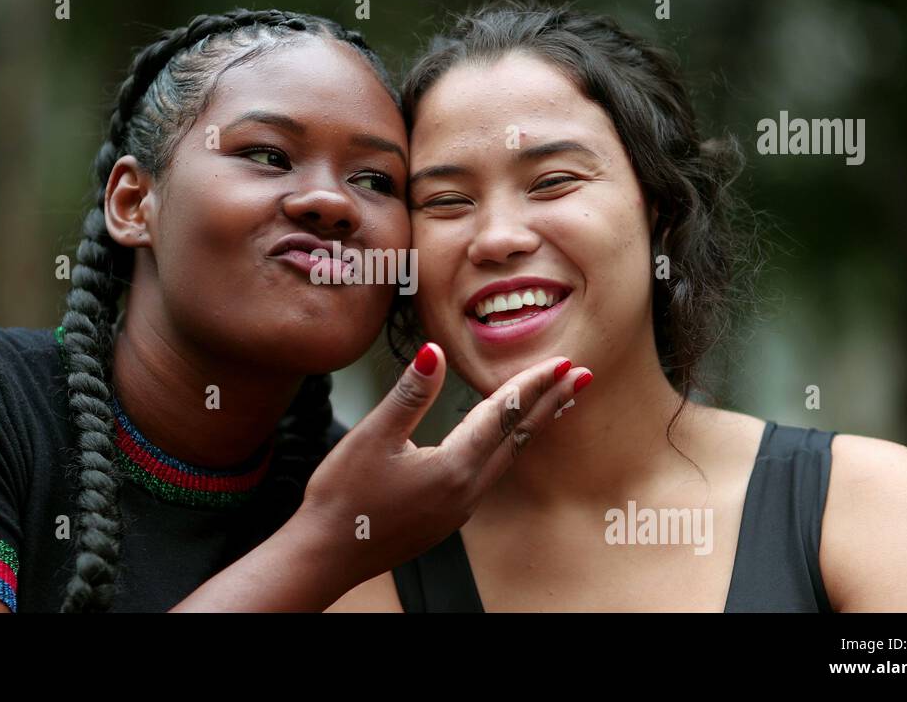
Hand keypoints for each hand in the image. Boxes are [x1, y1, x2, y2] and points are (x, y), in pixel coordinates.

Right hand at [293, 342, 591, 585]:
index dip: (532, 385)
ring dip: (533, 428)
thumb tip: (433, 353)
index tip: (561, 363)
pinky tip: (503, 442)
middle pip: (518, 439)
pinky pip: (490, 475)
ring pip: (507, 459)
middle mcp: (465, 492)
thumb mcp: (372, 437)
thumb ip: (410, 395)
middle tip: (581, 379)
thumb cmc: (343, 498)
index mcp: (452, 467)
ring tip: (555, 405)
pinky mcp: (446, 519)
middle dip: (550, 405)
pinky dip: (508, 449)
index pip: (503, 415)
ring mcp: (458, 510)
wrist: (325, 555)